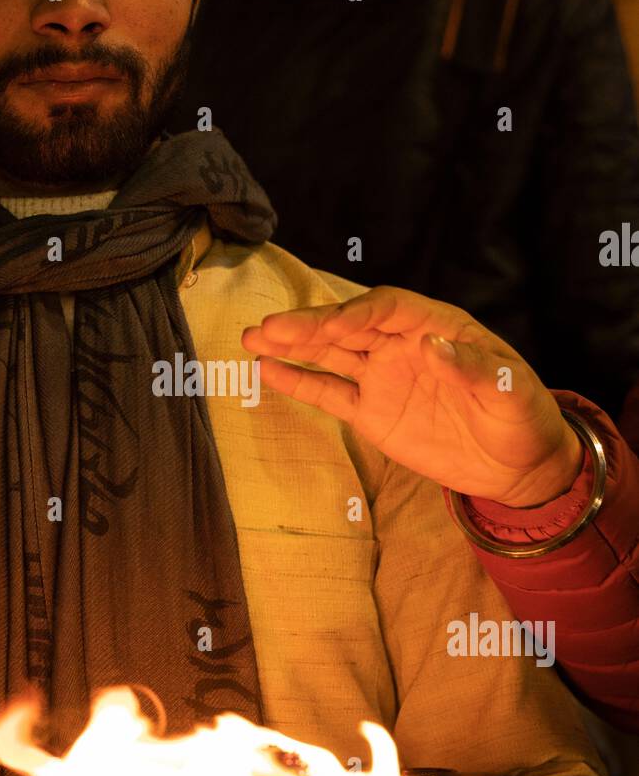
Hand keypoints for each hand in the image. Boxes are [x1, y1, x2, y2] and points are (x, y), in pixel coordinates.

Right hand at [241, 285, 583, 506]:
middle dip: (308, 326)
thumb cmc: (524, 418)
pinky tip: (267, 369)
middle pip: (348, 327)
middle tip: (269, 327)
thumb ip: (474, 368)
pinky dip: (299, 382)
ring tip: (253, 337)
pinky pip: (330, 393)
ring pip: (331, 354)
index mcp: (437, 326)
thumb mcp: (512, 393)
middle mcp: (402, 344)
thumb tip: (431, 344)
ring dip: (292, 345)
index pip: (386, 310)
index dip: (353, 314)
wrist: (518, 465)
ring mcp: (383, 377)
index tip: (324, 325)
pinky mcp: (372, 413)